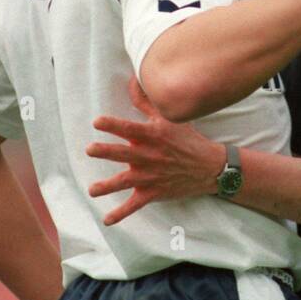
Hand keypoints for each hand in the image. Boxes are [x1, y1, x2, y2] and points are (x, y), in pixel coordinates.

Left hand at [86, 76, 226, 224]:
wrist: (209, 167)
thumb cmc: (186, 139)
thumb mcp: (169, 118)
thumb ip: (146, 101)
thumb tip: (133, 79)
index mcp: (153, 136)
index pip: (130, 129)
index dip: (113, 125)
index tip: (97, 121)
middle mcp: (150, 156)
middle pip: (125, 154)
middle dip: (107, 151)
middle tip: (90, 150)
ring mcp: (151, 176)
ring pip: (127, 181)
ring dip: (109, 186)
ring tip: (93, 190)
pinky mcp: (154, 193)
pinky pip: (135, 205)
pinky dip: (121, 214)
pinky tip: (107, 219)